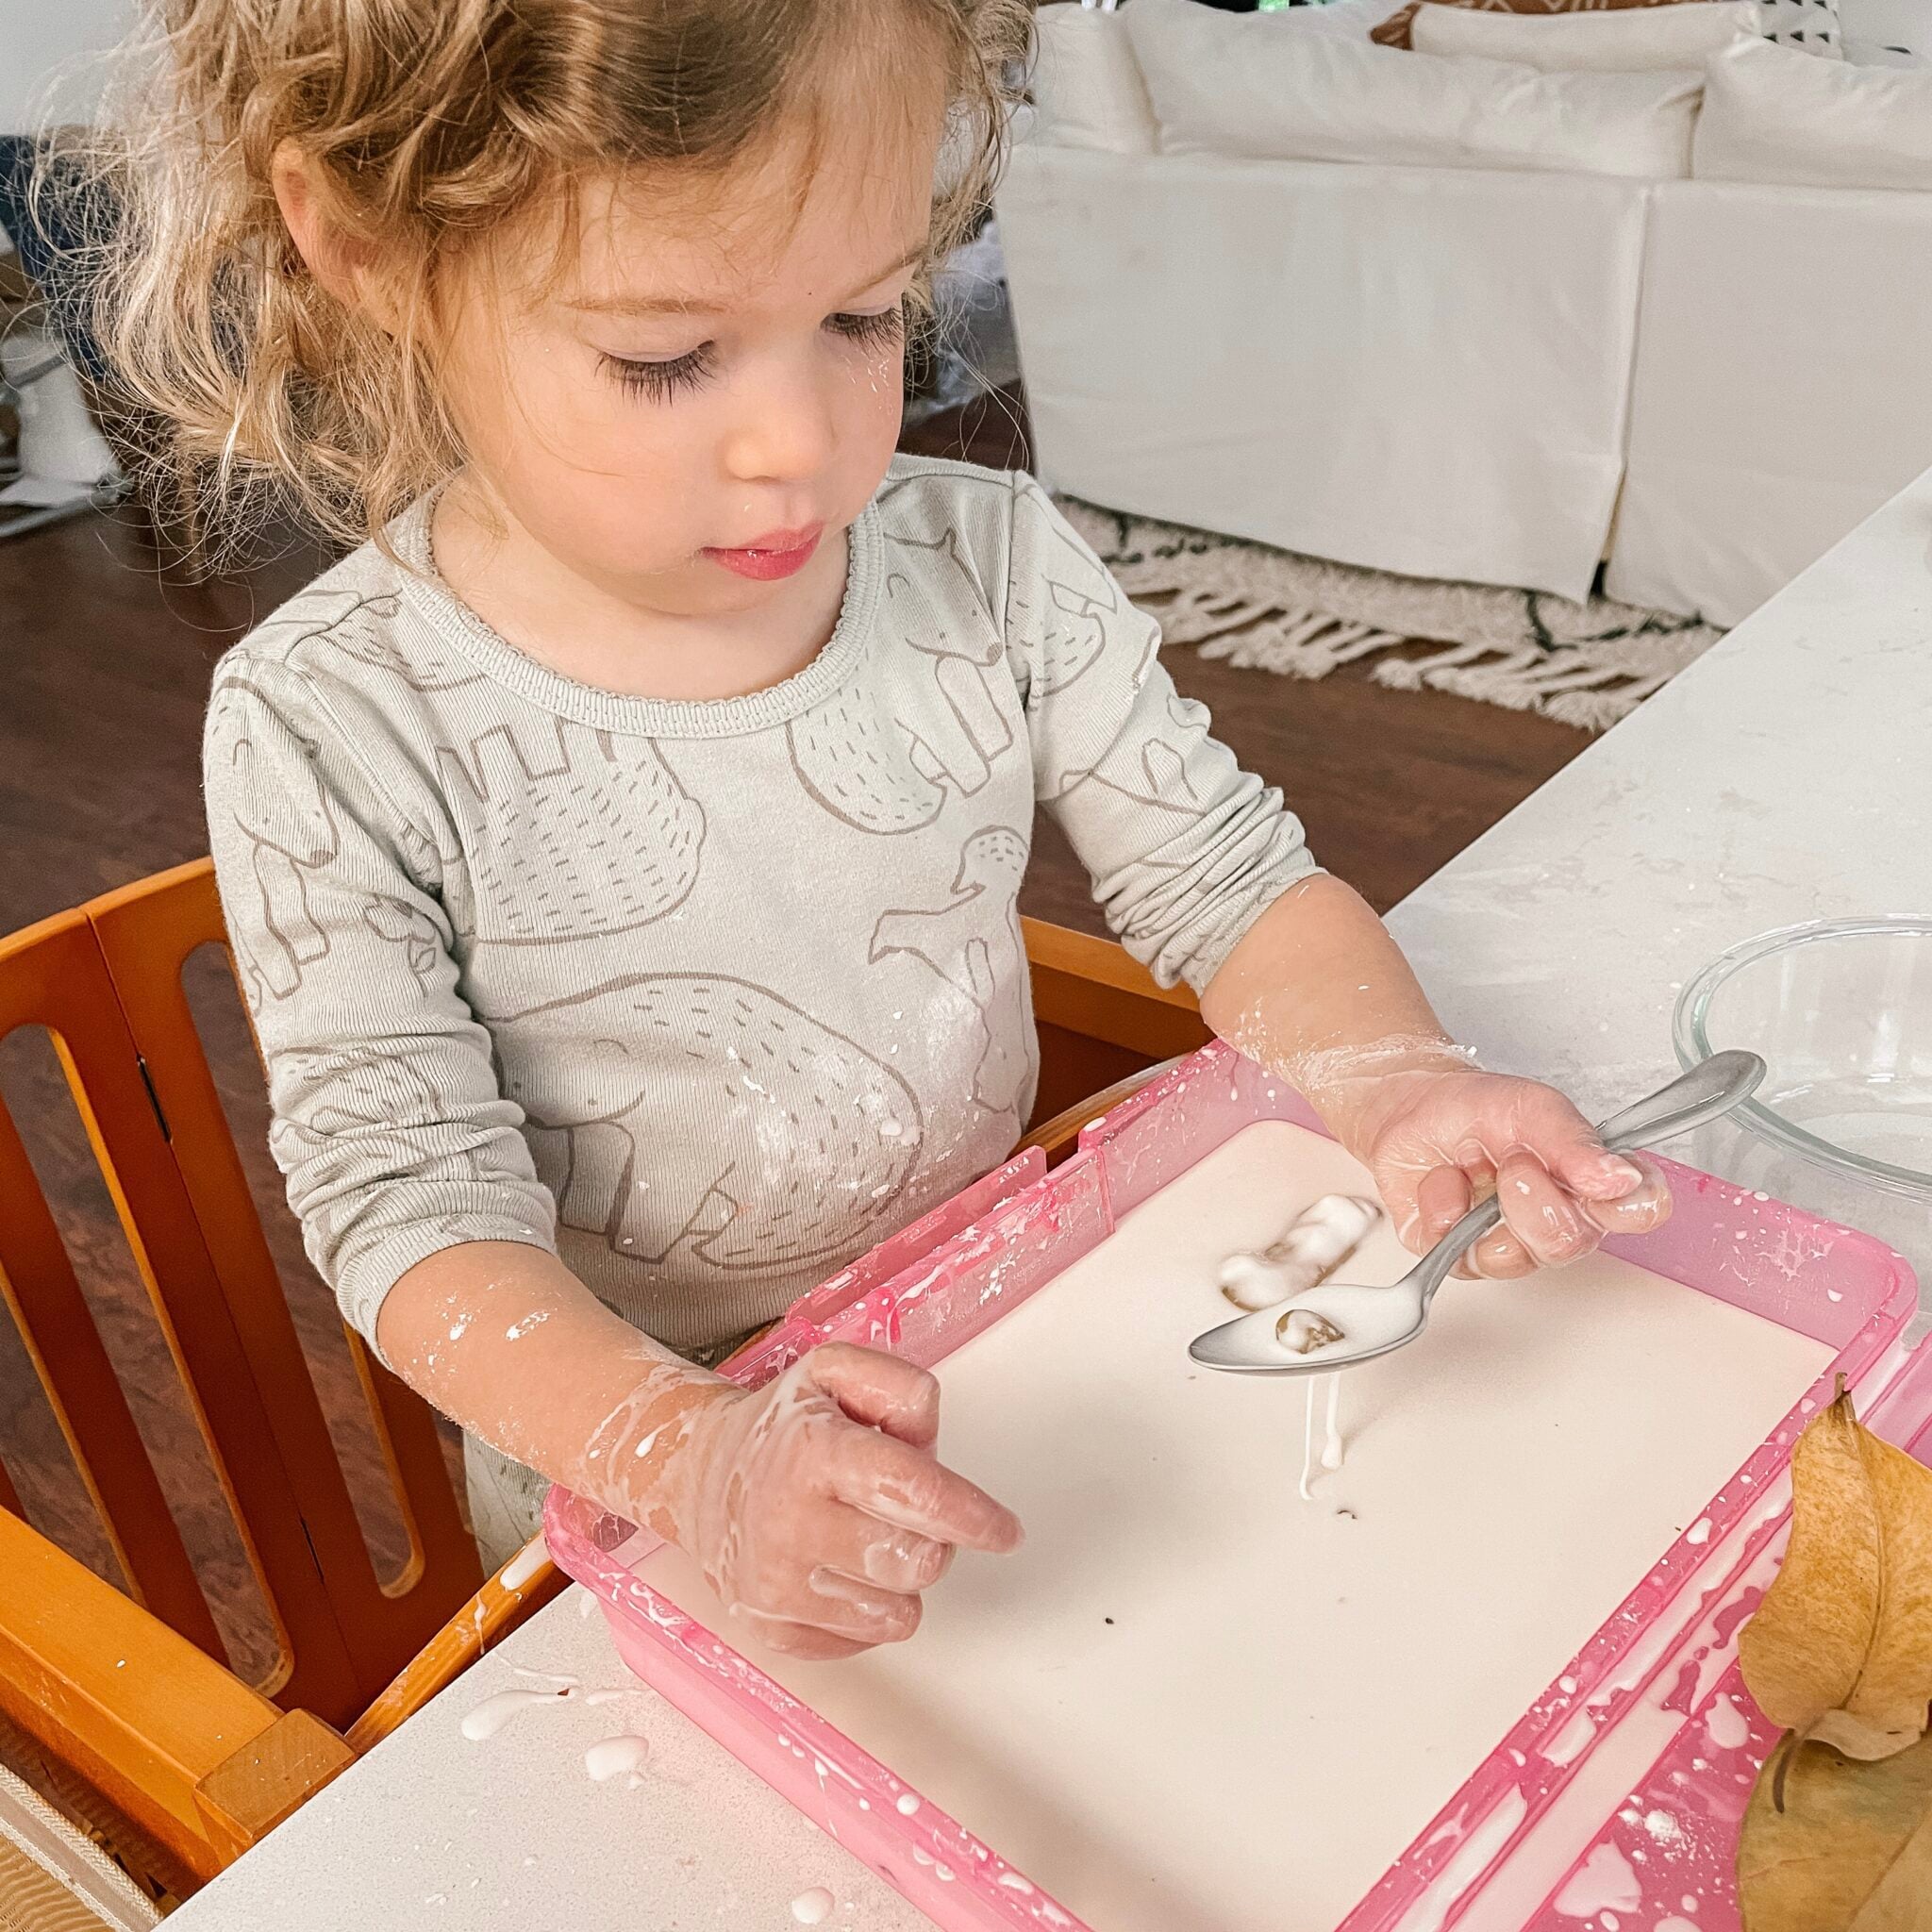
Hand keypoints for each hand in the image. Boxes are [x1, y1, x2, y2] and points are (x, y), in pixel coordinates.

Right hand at [653, 1344, 1022, 1660]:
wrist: (701, 1477)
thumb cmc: (785, 1429)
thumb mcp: (837, 1371)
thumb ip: (898, 1386)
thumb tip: (930, 1439)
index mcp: (812, 1452)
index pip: (913, 1493)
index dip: (972, 1515)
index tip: (1004, 1530)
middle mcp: (790, 1523)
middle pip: (917, 1562)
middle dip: (933, 1537)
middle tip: (908, 1513)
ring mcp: (777, 1586)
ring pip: (899, 1611)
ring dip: (902, 1576)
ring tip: (868, 1537)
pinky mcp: (774, 1631)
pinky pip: (867, 1640)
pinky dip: (871, 1608)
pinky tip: (842, 1569)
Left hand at [1336, 1067, 1670, 1279]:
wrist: (1410, 1107)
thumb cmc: (1478, 1108)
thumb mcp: (1530, 1106)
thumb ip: (1575, 1141)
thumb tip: (1619, 1179)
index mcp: (1592, 1182)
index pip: (1641, 1210)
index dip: (1632, 1206)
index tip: (1604, 1184)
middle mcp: (1559, 1221)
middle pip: (1573, 1243)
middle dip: (1534, 1196)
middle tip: (1511, 1159)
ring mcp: (1509, 1245)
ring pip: (1516, 1258)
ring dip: (1485, 1204)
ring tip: (1472, 1166)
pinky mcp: (1460, 1257)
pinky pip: (1456, 1253)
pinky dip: (1442, 1207)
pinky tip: (1444, 1183)